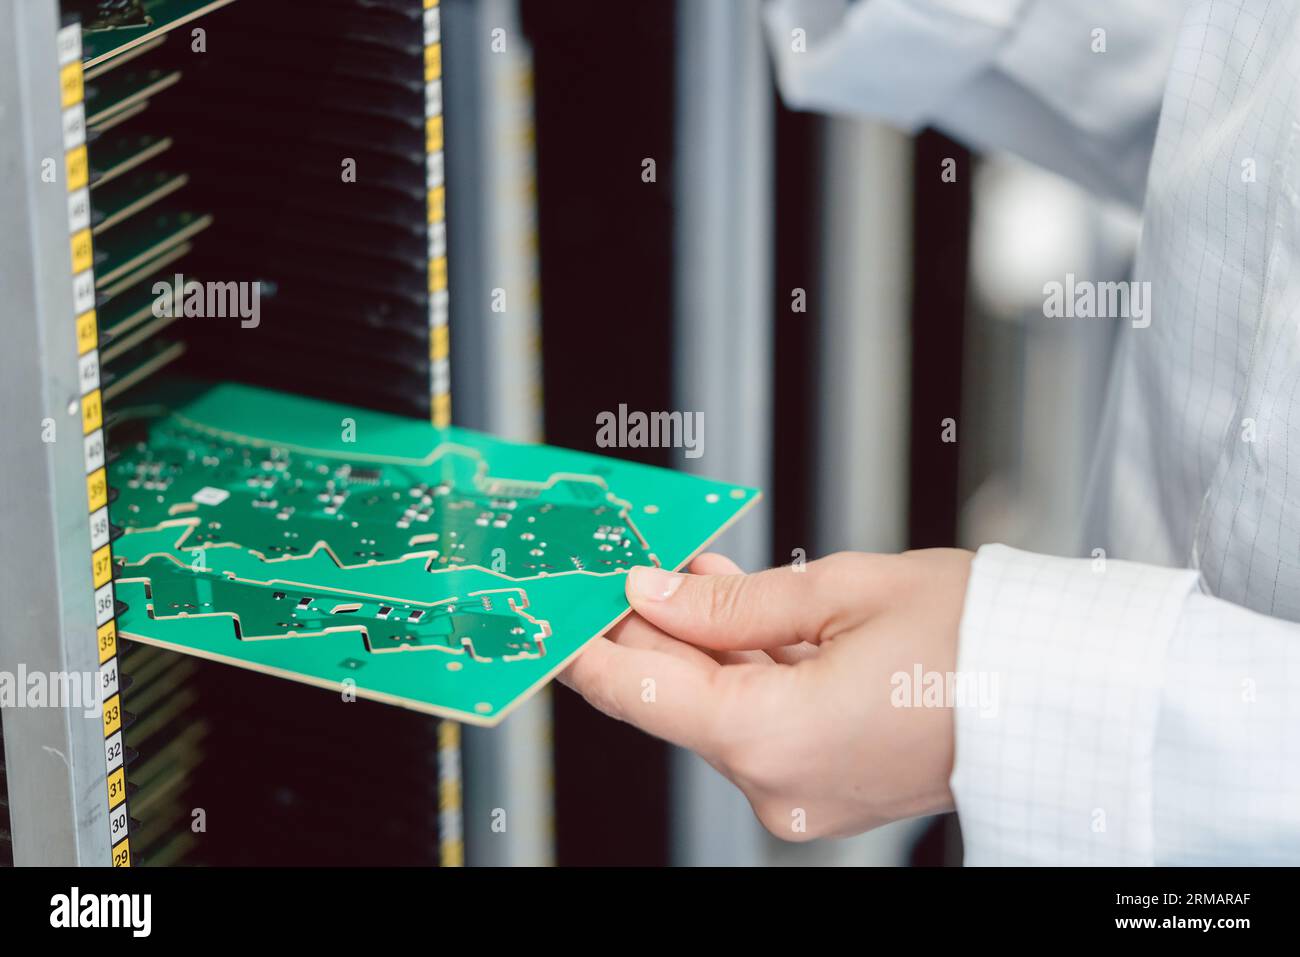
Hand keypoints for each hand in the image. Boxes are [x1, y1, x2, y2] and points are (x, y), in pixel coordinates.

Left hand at [560, 548, 972, 839]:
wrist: (1064, 691)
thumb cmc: (977, 639)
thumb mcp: (840, 592)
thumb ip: (730, 604)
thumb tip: (653, 596)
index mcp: (774, 737)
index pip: (639, 694)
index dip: (586, 650)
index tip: (555, 614)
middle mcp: (780, 785)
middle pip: (678, 698)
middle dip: (650, 629)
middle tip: (631, 566)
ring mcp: (805, 794)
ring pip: (718, 708)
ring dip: (701, 642)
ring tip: (692, 572)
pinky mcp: (827, 786)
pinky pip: (762, 723)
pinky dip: (744, 671)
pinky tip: (736, 614)